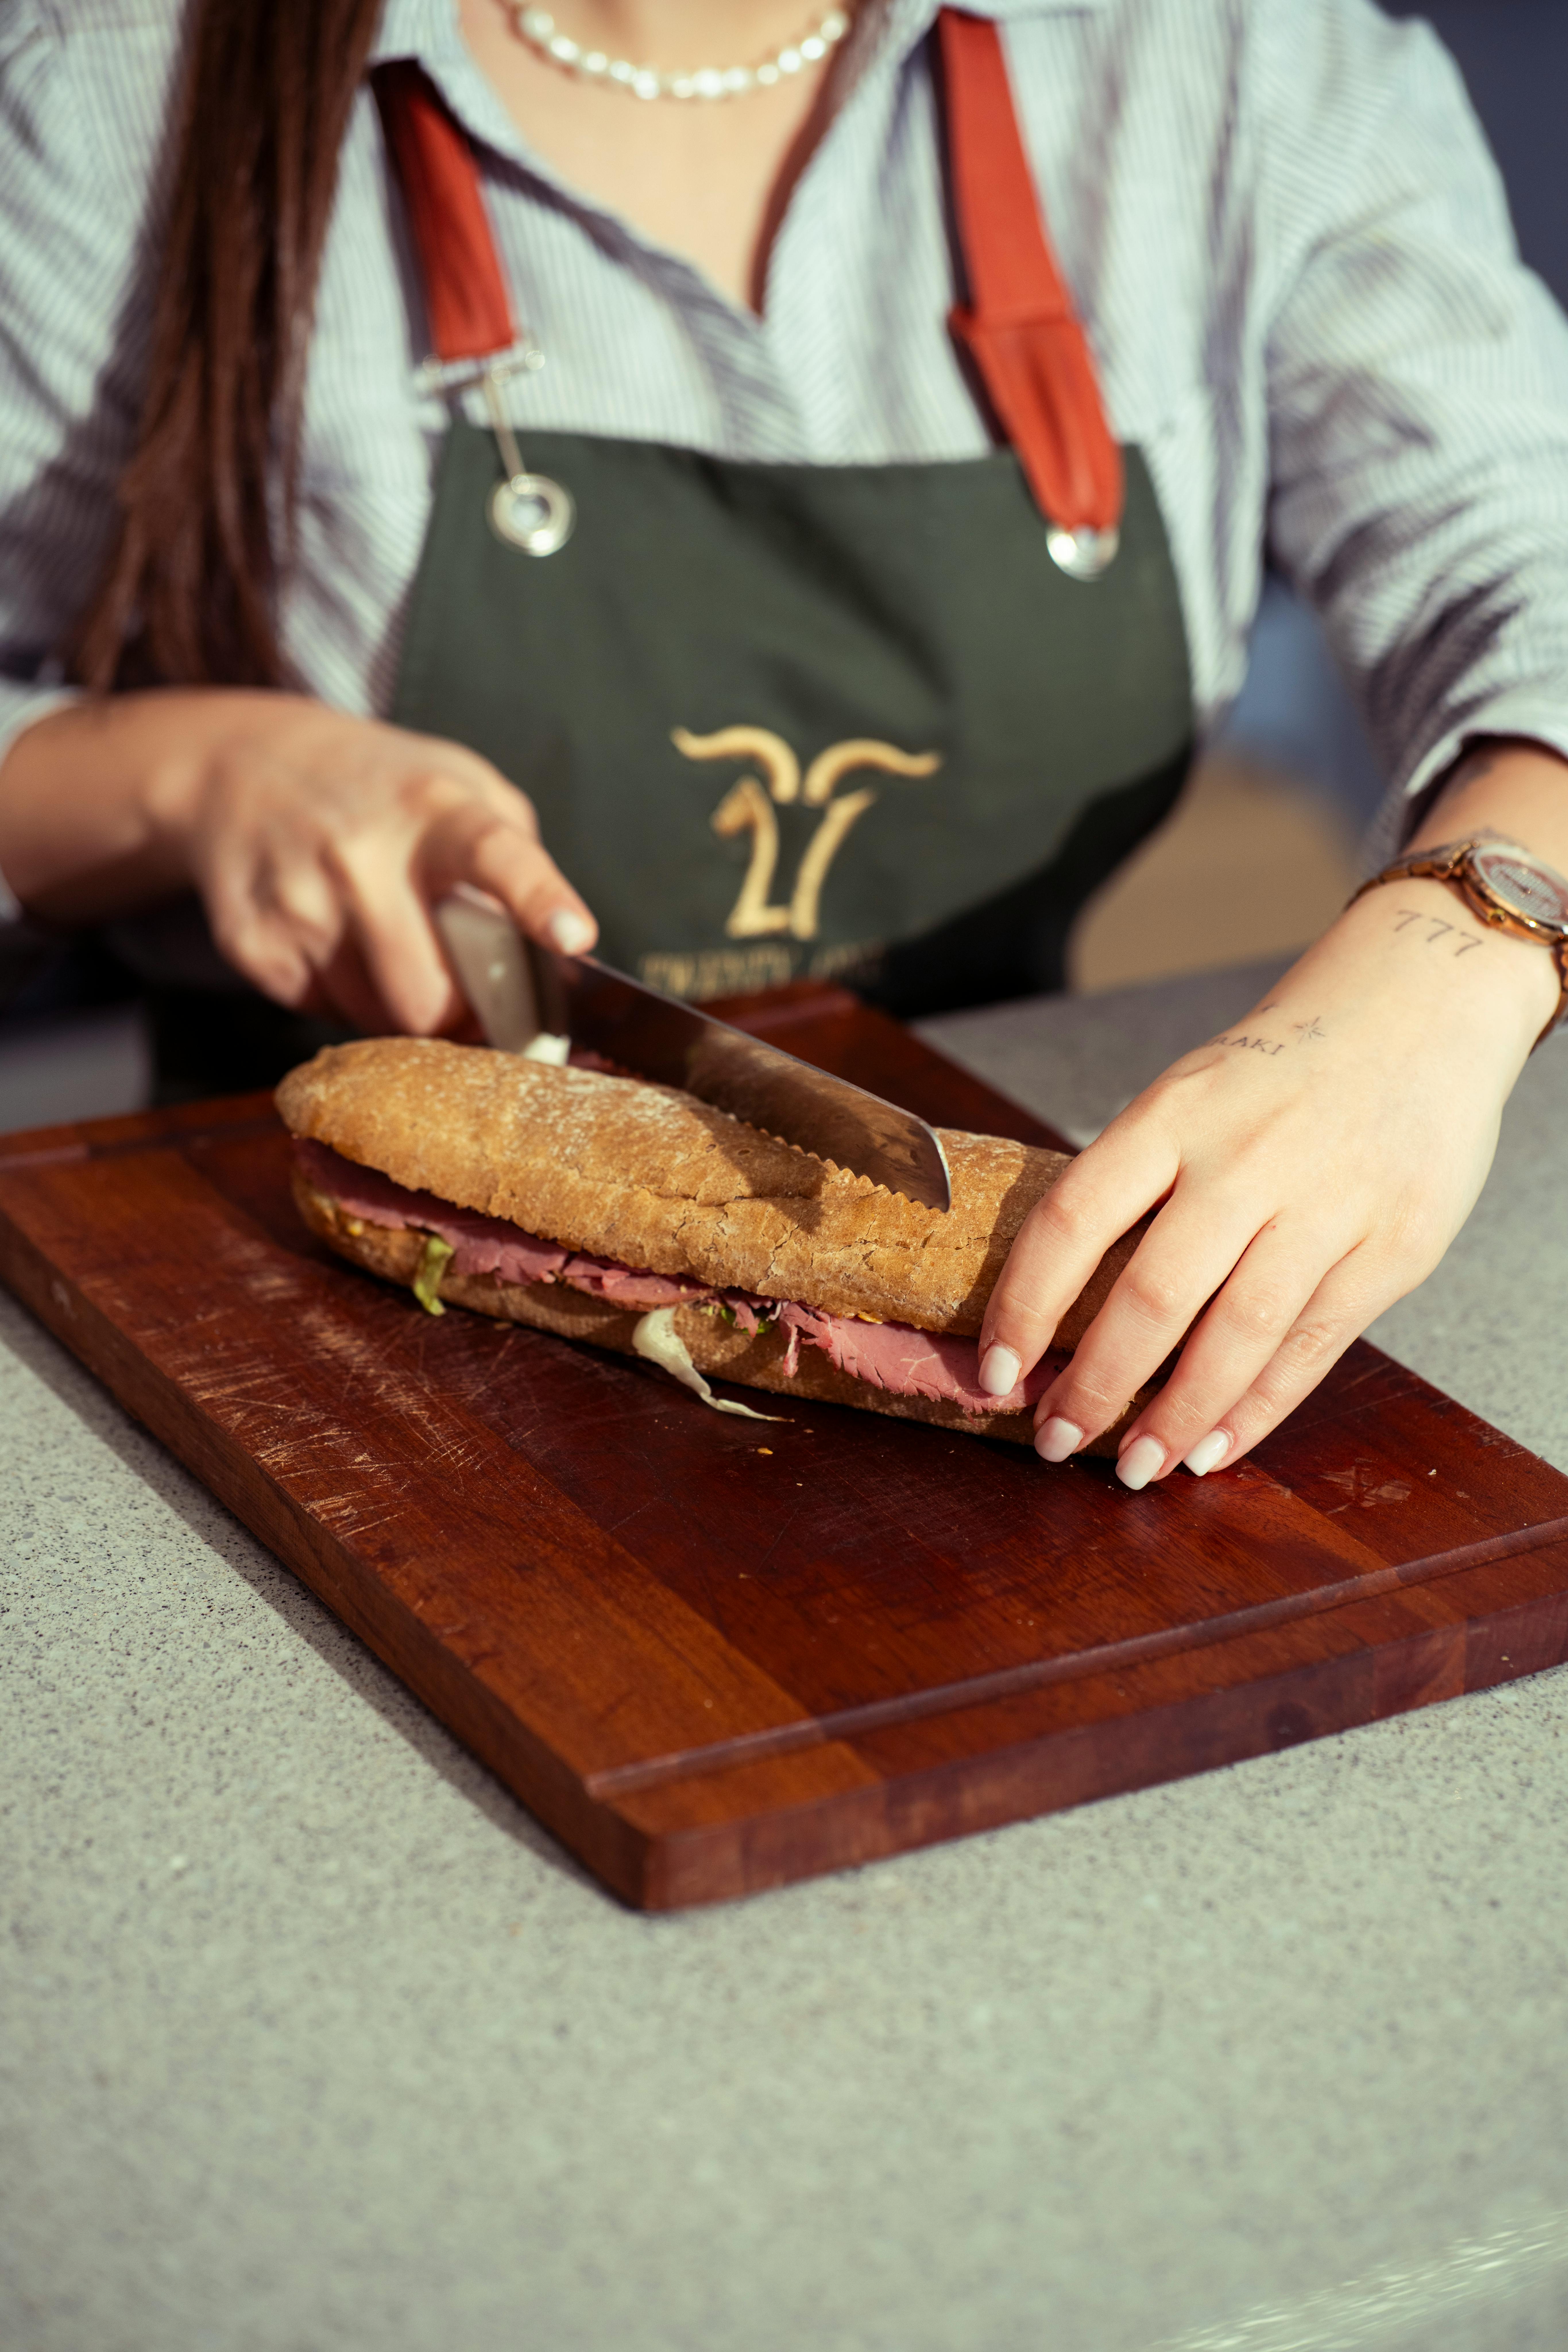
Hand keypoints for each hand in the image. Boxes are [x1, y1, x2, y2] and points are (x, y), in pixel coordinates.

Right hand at [166, 695, 595, 1033]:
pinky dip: (340, 996)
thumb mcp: (458, 785)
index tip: (573, 936)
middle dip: (454, 1011)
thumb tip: (553, 952)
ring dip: (396, 1005)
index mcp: (434, 808)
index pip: (495, 856)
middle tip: (457, 986)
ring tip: (383, 944)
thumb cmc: (379, 787)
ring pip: (377, 1019)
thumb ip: (516, 856)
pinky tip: (333, 941)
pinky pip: (322, 1012)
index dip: (537, 900)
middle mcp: (362, 853)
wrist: (239, 763)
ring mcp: (300, 901)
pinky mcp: (252, 942)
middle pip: (430, 996)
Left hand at [976, 873, 1557, 1487]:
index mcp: (1177, 1111)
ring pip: (1237, 1336)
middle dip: (1096, 1386)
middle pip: (1153, 1295)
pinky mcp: (1394, 1244)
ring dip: (1177, 1417)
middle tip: (1058, 1441)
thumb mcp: (1194, 1093)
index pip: (1073, 1219)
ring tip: (1137, 1468)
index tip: (993, 1369)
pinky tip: (1213, 1449)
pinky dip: (1257, 1410)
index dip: (1024, 1305)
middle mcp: (1249, 1157)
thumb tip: (1064, 1298)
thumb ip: (1141, 1181)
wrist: (1424, 1001)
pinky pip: (1312, 1347)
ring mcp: (1329, 1203)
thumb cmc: (1284, 1067)